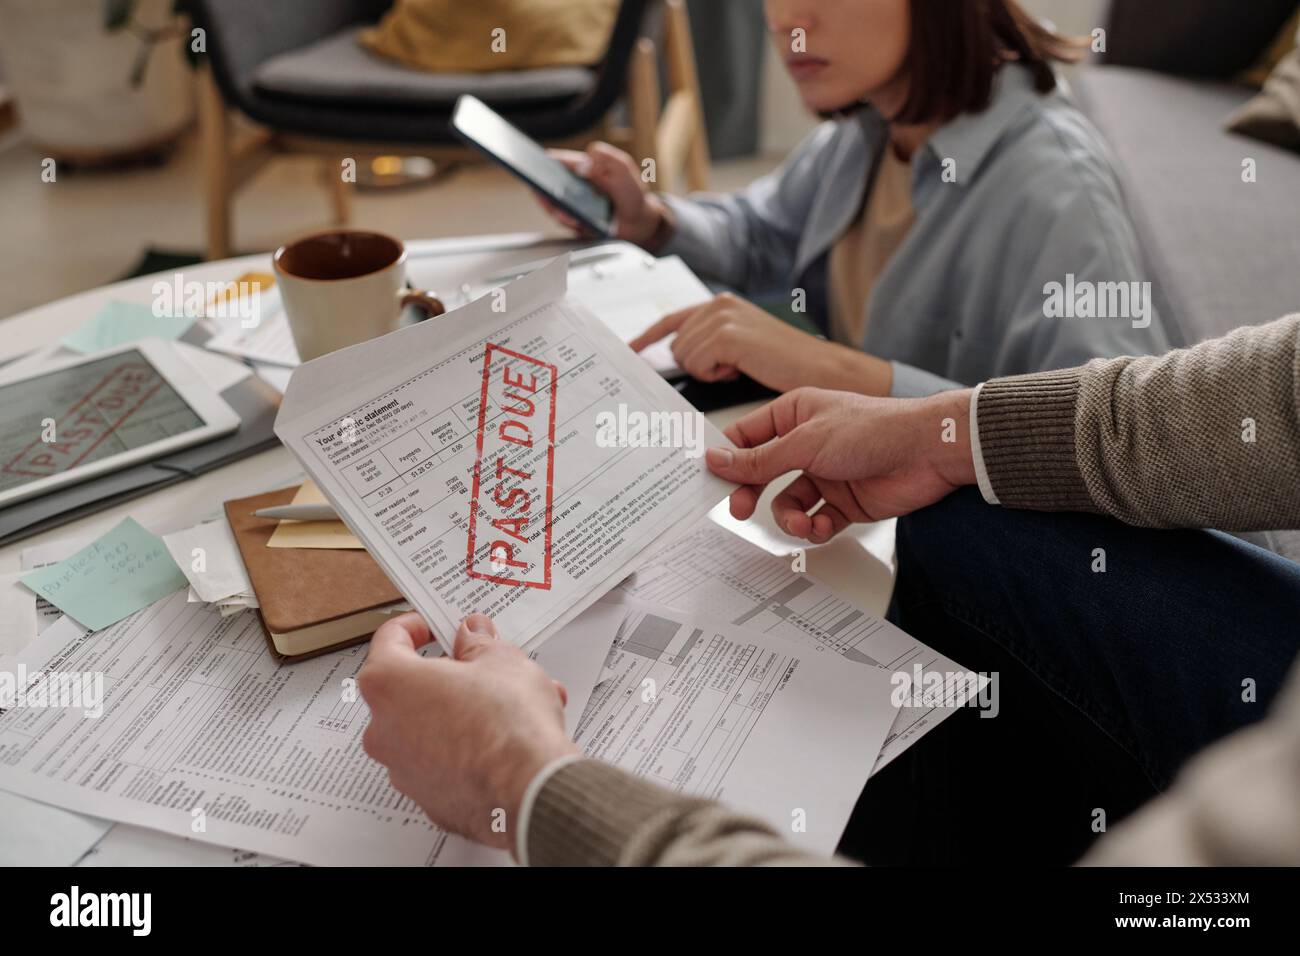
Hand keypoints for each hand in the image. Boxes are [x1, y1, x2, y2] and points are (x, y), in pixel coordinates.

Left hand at [359, 612, 577, 855]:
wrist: (529, 790)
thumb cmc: (509, 728)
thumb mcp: (501, 660)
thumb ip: (478, 643)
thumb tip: (473, 636)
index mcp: (390, 684)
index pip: (389, 640)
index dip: (416, 627)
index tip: (433, 626)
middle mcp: (384, 729)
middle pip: (408, 688)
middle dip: (447, 674)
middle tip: (479, 666)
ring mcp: (402, 768)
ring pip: (428, 727)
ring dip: (462, 712)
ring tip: (511, 705)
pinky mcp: (428, 797)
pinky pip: (442, 762)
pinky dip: (466, 748)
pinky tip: (504, 739)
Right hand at [542, 142, 668, 246]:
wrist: (640, 221)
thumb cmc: (632, 192)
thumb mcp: (623, 167)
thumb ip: (607, 158)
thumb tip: (585, 161)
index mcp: (583, 167)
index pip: (558, 162)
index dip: (543, 162)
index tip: (534, 165)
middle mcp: (574, 185)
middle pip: (549, 184)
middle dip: (542, 187)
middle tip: (539, 189)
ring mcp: (573, 204)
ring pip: (553, 205)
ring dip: (555, 207)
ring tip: (560, 208)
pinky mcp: (576, 222)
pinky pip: (565, 221)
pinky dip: (567, 220)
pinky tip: (573, 219)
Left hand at [630, 292, 884, 392]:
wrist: (816, 368)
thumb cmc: (780, 363)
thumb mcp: (739, 345)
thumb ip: (709, 341)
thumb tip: (677, 354)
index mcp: (720, 303)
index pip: (670, 320)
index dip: (646, 338)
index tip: (627, 352)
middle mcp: (718, 303)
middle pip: (675, 345)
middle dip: (698, 365)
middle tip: (732, 367)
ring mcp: (722, 317)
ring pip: (684, 357)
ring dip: (708, 371)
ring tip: (739, 366)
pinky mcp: (726, 334)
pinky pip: (696, 364)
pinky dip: (714, 374)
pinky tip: (738, 369)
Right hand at [704, 387, 977, 541]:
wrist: (928, 452)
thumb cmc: (875, 429)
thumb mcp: (805, 443)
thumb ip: (759, 458)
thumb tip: (718, 459)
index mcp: (793, 415)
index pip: (746, 437)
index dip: (726, 458)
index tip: (709, 479)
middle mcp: (807, 444)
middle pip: (762, 474)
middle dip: (751, 493)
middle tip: (740, 508)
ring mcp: (825, 473)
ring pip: (787, 502)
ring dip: (790, 517)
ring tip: (801, 521)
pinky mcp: (844, 501)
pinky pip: (814, 520)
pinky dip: (814, 528)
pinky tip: (820, 526)